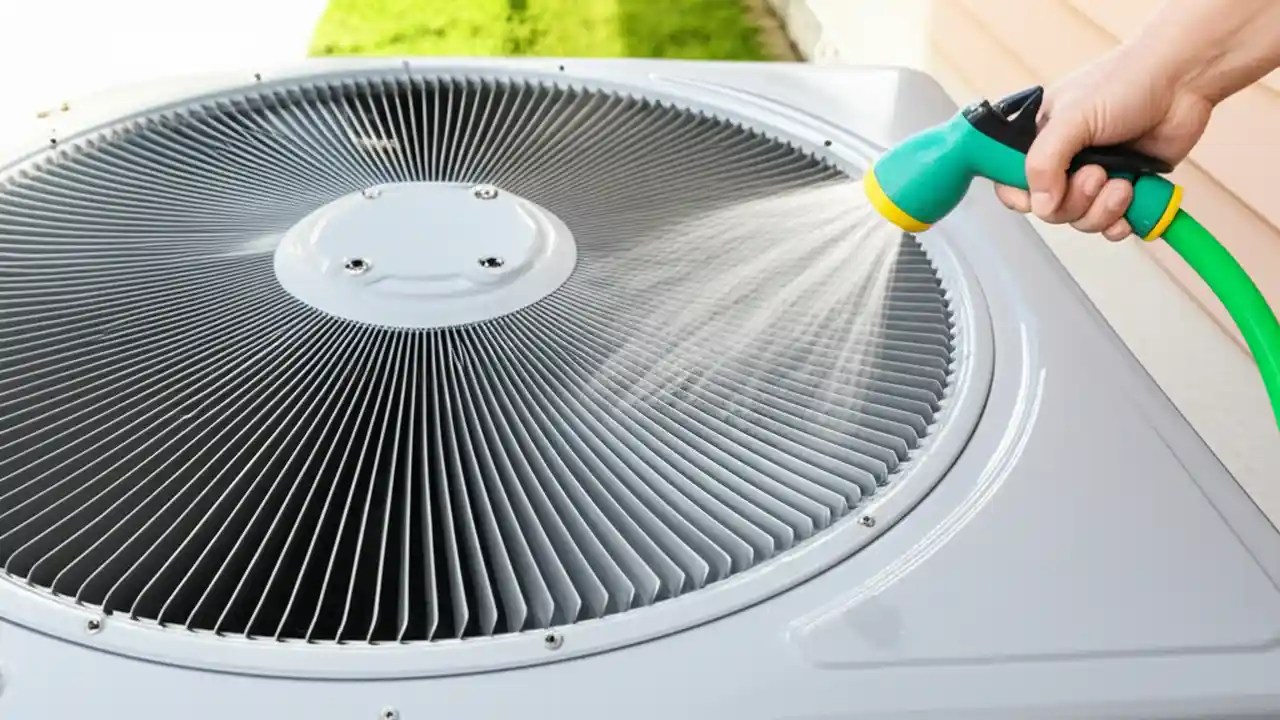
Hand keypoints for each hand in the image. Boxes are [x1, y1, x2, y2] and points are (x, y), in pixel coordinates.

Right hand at [994, 46, 1213, 239]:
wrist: (1184, 80)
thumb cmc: (1127, 82)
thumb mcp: (1073, 117)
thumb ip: (1044, 162)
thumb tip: (1039, 205)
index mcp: (1040, 138)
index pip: (1010, 180)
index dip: (1021, 196)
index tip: (1039, 196)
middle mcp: (1064, 160)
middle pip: (1049, 209)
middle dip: (1074, 201)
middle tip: (1095, 175)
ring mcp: (1095, 176)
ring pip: (1081, 220)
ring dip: (1101, 209)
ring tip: (1123, 183)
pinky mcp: (1126, 189)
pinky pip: (1111, 225)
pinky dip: (1120, 222)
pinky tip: (1132, 201)